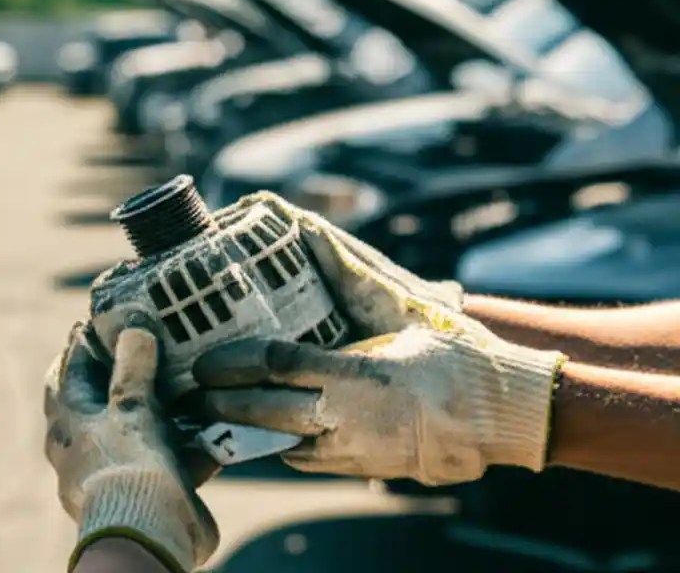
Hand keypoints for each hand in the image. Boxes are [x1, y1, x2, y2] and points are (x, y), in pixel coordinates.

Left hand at [45, 325, 217, 572]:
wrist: (151, 534)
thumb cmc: (126, 465)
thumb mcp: (128, 407)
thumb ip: (131, 370)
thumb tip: (132, 331)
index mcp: (68, 425)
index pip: (67, 375)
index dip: (84, 347)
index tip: (103, 323)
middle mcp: (87, 449)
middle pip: (106, 402)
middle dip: (131, 377)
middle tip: (155, 346)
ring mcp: (119, 471)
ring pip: (143, 431)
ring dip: (167, 411)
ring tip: (194, 381)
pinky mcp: (152, 492)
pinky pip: (174, 460)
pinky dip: (194, 445)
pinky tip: (218, 426)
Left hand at [192, 192, 565, 484]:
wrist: (506, 415)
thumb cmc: (460, 357)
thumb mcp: (406, 318)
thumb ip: (355, 280)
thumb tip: (312, 232)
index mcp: (359, 372)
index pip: (280, 363)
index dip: (237, 363)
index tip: (208, 361)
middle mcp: (350, 412)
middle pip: (268, 408)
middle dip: (225, 402)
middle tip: (193, 393)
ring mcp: (357, 445)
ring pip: (282, 441)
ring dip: (245, 430)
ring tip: (211, 419)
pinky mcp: (367, 466)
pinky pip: (310, 459)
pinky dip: (281, 448)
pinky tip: (262, 438)